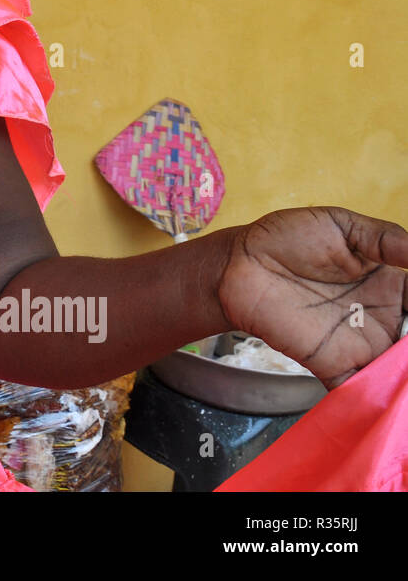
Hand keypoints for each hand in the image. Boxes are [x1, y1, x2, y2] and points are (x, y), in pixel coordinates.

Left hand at [219, 207, 407, 388]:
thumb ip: (386, 239)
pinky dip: (377, 401)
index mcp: (391, 286)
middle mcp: (382, 320)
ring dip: (406, 378)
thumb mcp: (343, 227)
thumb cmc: (288, 238)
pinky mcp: (329, 363)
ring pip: (398, 373)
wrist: (238, 263)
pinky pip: (360, 390)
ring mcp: (358, 344)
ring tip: (405, 371)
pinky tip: (391, 403)